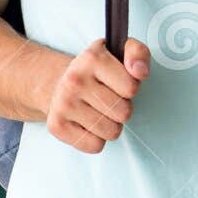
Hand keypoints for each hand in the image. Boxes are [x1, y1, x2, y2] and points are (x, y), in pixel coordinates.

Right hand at [44, 37, 148, 152]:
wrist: (59, 83)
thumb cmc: (97, 71)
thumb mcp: (120, 51)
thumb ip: (138, 54)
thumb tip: (140, 71)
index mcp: (92, 58)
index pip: (131, 88)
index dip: (130, 88)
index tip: (119, 82)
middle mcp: (74, 80)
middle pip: (124, 112)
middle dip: (122, 108)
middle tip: (108, 98)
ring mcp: (63, 104)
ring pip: (112, 132)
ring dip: (111, 125)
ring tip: (99, 110)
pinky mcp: (56, 126)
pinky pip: (95, 146)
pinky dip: (97, 139)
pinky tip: (88, 122)